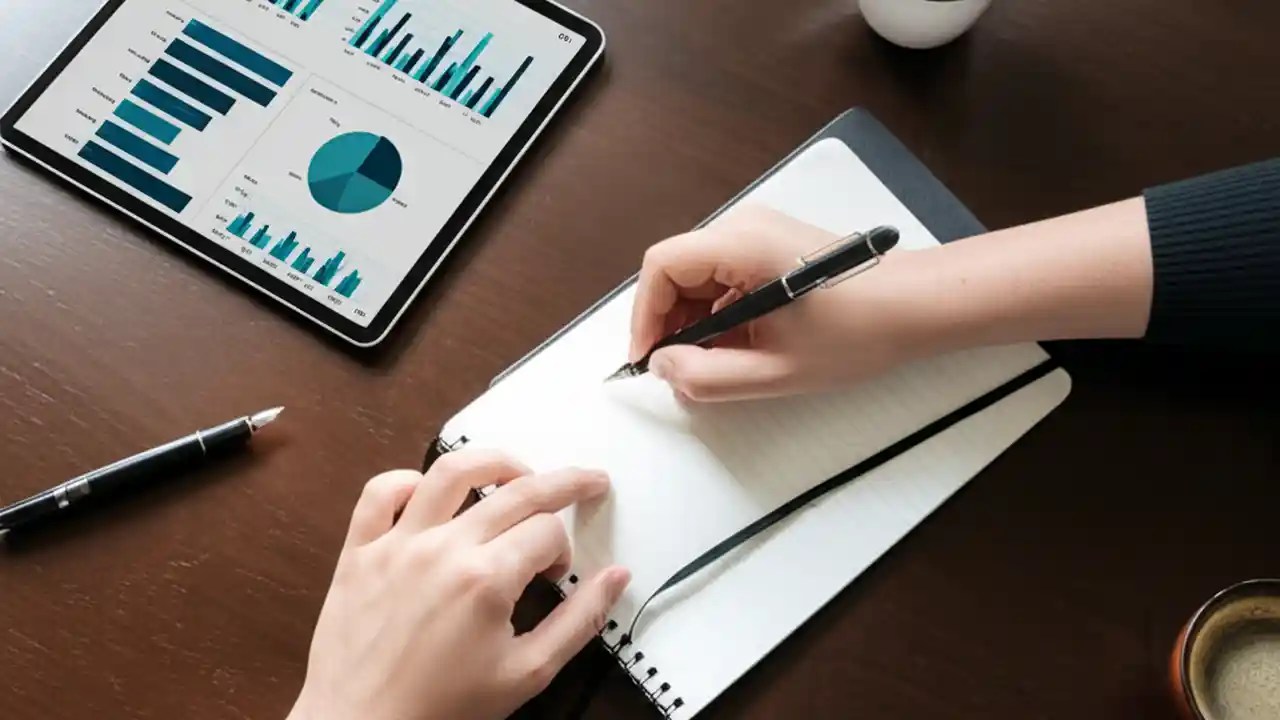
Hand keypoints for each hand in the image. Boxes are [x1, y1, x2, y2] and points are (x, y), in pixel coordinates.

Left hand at [288, 451, 630, 719]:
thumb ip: (579, 621)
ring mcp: (398, 544)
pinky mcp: (361, 550)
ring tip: (518, 472)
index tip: (553, 575)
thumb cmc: (438, 708)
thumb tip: (615, 579)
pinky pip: (381, 491)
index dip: (563, 550)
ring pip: (452, 470)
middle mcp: (443, 549)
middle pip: (518, 489)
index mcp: (485, 580)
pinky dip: (408, 479)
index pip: (547, 532)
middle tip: (586, 482)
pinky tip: (431, 495)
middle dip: (563, 482)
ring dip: (495, 461)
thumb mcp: (526, 674)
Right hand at [630, 204, 942, 400]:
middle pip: (677, 270)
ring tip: (712, 363)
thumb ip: (709, 376)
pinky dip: (719, 312)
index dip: (645, 316)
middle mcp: (745, 227)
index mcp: (742, 245)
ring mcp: (759, 233)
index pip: (662, 266)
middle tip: (678, 368)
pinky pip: (724, 276)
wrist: (917, 305)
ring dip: (695, 321)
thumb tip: (665, 367)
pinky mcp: (772, 245)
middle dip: (670, 322)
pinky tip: (738, 346)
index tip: (648, 356)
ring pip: (699, 276)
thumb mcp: (777, 370)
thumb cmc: (863, 329)